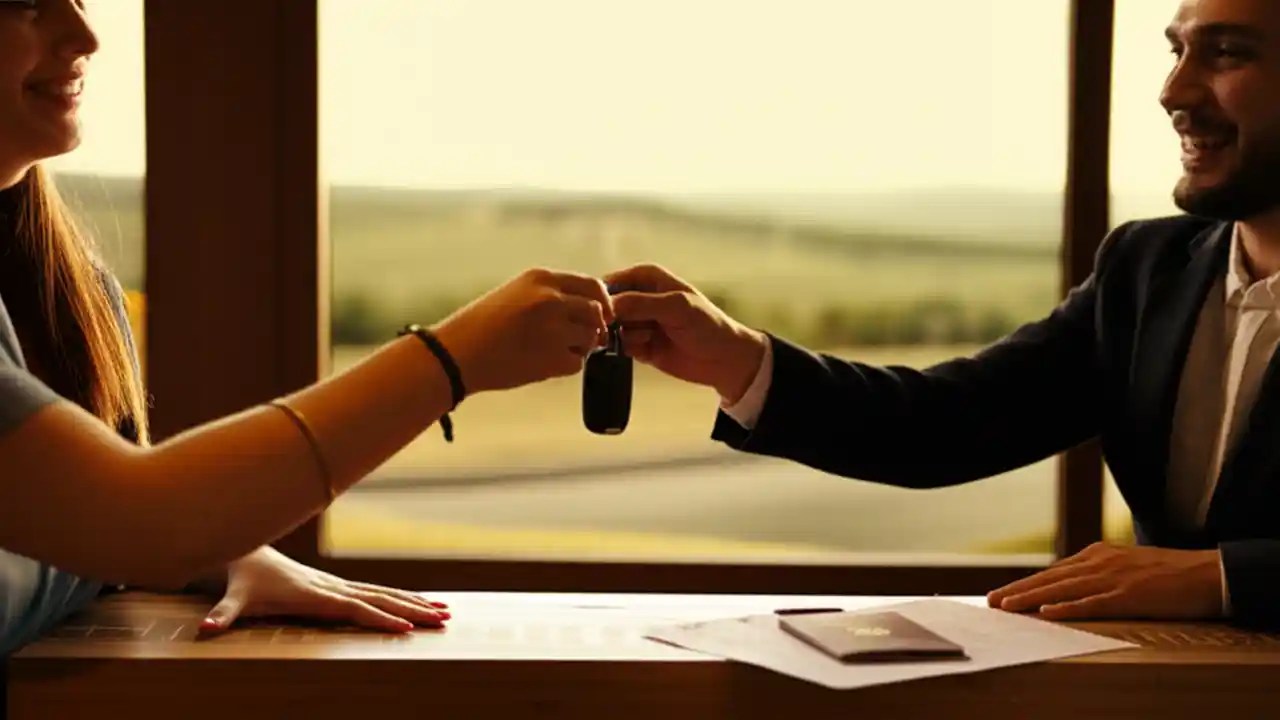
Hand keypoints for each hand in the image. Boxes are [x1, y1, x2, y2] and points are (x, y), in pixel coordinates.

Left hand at [197, 547, 448, 635]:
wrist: (249, 551)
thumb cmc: (243, 579)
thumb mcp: (232, 597)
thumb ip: (223, 614)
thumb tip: (205, 629)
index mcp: (314, 594)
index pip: (353, 609)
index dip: (379, 619)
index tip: (405, 628)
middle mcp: (333, 588)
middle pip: (380, 599)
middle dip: (412, 610)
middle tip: (442, 621)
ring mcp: (340, 586)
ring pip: (385, 594)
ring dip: (416, 604)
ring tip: (446, 614)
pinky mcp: (341, 588)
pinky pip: (378, 594)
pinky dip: (404, 599)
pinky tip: (423, 605)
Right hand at [432, 268, 612, 393]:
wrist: (455, 355)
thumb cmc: (482, 326)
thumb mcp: (516, 293)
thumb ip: (551, 295)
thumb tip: (591, 307)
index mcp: (541, 278)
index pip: (593, 286)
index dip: (602, 303)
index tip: (601, 315)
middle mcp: (551, 299)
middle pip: (597, 312)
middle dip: (595, 327)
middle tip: (583, 339)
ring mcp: (554, 328)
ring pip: (591, 338)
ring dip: (579, 348)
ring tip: (550, 350)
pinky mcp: (553, 357)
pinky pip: (577, 363)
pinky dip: (565, 366)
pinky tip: (540, 363)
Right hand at [604, 264, 766, 403]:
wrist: (724, 359)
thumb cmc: (706, 324)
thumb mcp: (676, 307)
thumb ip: (641, 303)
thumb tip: (607, 306)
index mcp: (646, 278)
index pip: (611, 282)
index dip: (603, 296)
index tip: (606, 313)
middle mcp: (638, 298)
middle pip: (606, 307)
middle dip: (610, 320)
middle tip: (627, 329)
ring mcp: (637, 323)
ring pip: (610, 328)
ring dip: (621, 336)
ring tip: (648, 339)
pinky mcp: (638, 346)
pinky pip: (619, 346)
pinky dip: (626, 349)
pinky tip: (646, 350)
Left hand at [986, 542, 1224, 620]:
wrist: (1208, 573)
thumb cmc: (1169, 573)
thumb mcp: (1126, 565)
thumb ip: (1098, 573)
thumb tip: (1070, 587)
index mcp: (1097, 554)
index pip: (1052, 572)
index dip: (1025, 584)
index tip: (1000, 594)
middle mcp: (1099, 563)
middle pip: (1049, 578)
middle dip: (1017, 590)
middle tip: (991, 602)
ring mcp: (1113, 578)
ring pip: (1062, 589)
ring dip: (1032, 598)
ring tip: (1007, 607)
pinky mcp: (1130, 595)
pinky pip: (1093, 603)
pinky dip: (1068, 608)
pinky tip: (1049, 613)